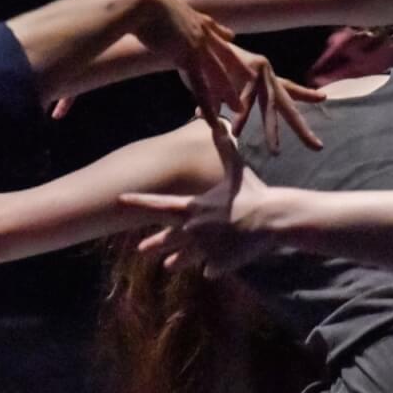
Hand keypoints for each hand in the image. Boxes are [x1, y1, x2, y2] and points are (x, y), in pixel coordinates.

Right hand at [115, 0, 324, 151]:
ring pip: (234, 89)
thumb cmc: (170, 19)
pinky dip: (207, 103)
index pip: (272, 77)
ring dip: (246, 113)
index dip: (296, 88)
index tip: (321, 97)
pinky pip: (200, 85)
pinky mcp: (187, 55)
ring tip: (260, 133)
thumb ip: (217, 36)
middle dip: (292, 104)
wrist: (145, 4)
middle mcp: (229, 54)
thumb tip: (231, 36)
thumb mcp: (201, 30)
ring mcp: (210, 54)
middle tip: (320, 113)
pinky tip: (215, 120)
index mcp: (234, 54)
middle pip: (268, 85)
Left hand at [121, 123, 276, 276]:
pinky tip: (211, 269)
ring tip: (168, 265)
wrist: (272, 219)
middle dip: (153, 245)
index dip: (138, 202)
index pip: (159, 205)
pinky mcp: (219, 264)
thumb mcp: (237, 169)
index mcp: (194, 208)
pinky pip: (212, 268)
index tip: (120, 199)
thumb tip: (218, 123)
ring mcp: (205, 249)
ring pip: (186, 258)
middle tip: (140, 250)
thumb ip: (224, 148)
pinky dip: (213, 267)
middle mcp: (194, 230)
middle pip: (168, 239)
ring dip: (177, 261)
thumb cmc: (253, 192)